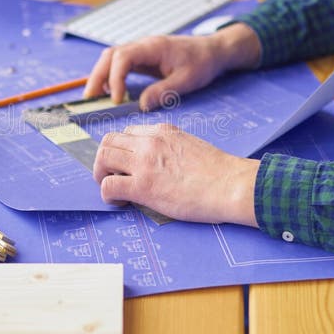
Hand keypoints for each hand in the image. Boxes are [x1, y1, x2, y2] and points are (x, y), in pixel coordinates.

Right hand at [84, 23, 260, 110]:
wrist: (212, 50)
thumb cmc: (202, 62)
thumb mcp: (186, 80)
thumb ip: (164, 92)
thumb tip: (142, 106)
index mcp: (153, 47)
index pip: (123, 57)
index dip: (115, 78)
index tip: (117, 100)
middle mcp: (142, 45)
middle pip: (109, 56)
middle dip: (97, 77)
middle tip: (89, 99)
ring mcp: (140, 50)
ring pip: (111, 58)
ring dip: (100, 76)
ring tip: (94, 98)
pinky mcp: (141, 57)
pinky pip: (119, 64)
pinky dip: (110, 76)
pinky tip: (110, 93)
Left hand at [93, 123, 259, 224]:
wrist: (231, 185)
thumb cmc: (219, 173)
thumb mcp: (191, 146)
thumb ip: (171, 147)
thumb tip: (159, 164)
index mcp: (163, 131)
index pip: (127, 132)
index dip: (122, 149)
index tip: (127, 165)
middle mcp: (150, 142)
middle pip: (108, 141)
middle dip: (105, 159)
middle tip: (113, 177)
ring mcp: (144, 163)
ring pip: (102, 158)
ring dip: (102, 175)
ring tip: (115, 189)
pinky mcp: (143, 186)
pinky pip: (108, 186)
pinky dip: (108, 195)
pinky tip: (122, 202)